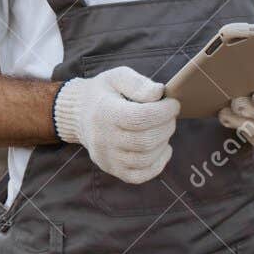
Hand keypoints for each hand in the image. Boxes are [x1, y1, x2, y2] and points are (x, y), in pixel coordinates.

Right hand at [54, 66, 179, 183]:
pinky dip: (158, 164)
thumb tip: (159, 93)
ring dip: (163, 143)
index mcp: (105, 113)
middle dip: (167, 126)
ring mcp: (107, 158)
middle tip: (170, 116)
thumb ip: (138, 83)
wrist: (80, 115)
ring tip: (163, 129)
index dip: (163, 112)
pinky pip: (140, 176)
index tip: (173, 103)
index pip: (139, 118)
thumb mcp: (117, 77)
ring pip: (145, 159)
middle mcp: (103, 139)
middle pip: (145, 140)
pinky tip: (162, 148)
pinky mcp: (113, 170)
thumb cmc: (104, 93)